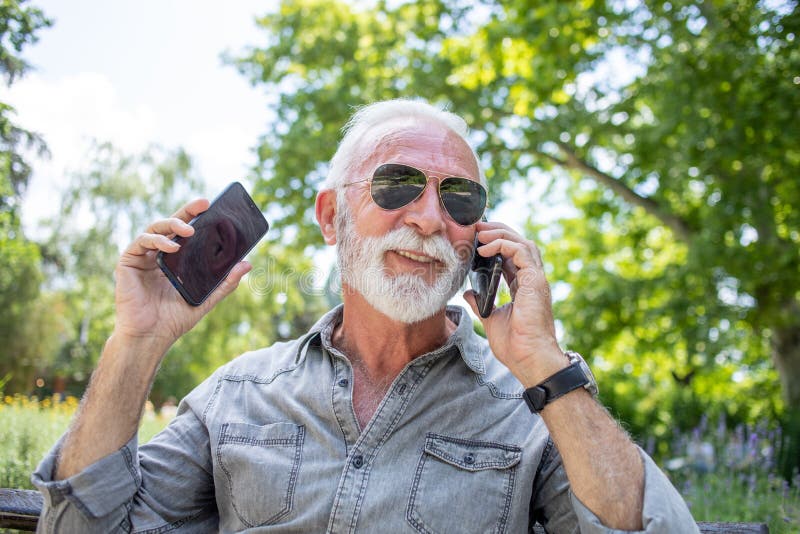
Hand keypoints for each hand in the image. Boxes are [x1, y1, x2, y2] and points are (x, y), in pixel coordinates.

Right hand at [113, 198, 251, 348]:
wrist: (150, 337)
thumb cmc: (174, 320)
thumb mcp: (206, 298)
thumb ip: (225, 282)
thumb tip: (247, 264)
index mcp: (175, 260)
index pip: (186, 232)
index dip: (197, 217)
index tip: (213, 206)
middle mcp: (158, 254)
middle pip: (172, 224)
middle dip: (187, 211)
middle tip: (204, 203)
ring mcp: (142, 257)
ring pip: (156, 228)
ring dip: (173, 224)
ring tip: (190, 230)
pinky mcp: (128, 262)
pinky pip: (141, 243)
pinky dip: (157, 241)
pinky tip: (172, 246)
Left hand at [463, 221, 566, 386]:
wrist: (529, 359)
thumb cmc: (515, 345)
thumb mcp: (491, 319)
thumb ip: (481, 303)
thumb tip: (468, 293)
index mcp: (523, 286)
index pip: (511, 256)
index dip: (495, 243)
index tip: (476, 238)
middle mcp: (531, 279)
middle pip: (518, 243)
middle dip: (498, 231)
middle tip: (476, 228)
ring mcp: (536, 279)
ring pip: (522, 242)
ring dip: (500, 234)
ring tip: (479, 233)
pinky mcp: (536, 281)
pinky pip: (522, 251)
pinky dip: (503, 244)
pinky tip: (485, 248)